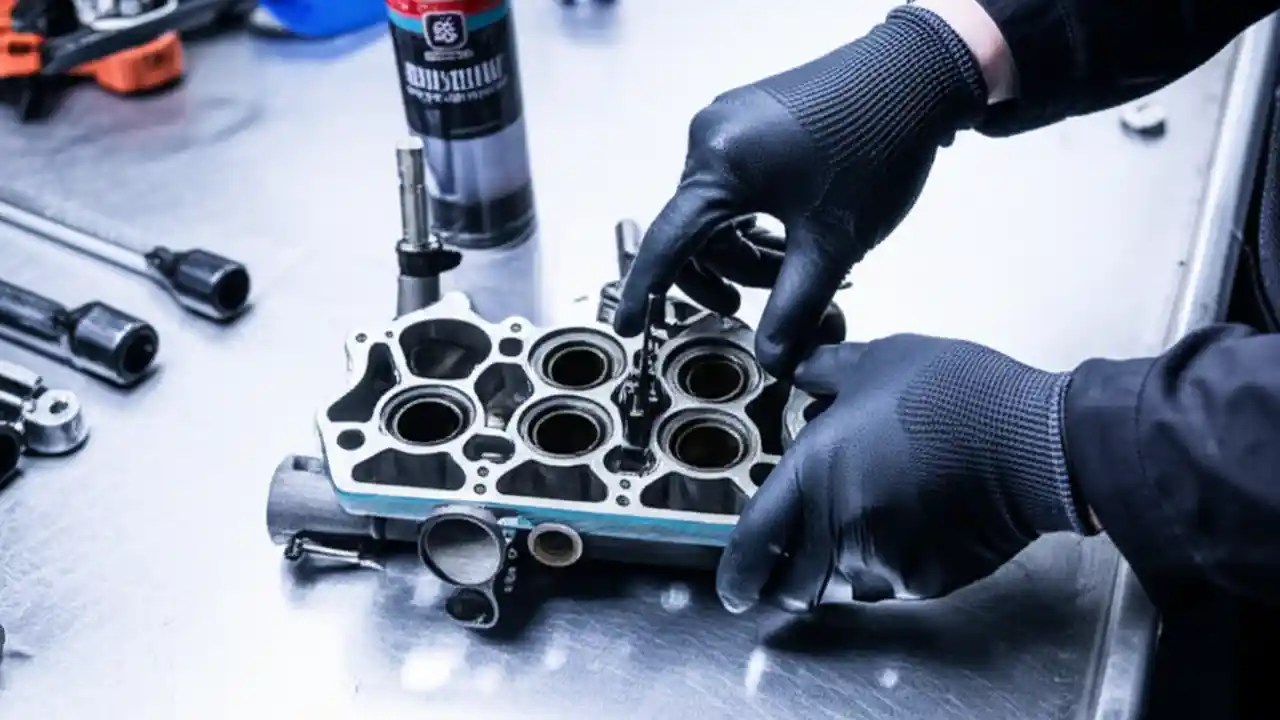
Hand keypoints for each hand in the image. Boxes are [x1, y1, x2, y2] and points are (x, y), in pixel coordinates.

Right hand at [614, 6, 987, 376]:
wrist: (918, 76)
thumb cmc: (876, 146)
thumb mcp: (833, 242)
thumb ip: (794, 307)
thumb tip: (772, 359)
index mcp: (719, 165)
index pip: (668, 242)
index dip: (645, 292)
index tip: (626, 326)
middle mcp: (709, 137)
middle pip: (698, 229)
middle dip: (735, 272)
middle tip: (777, 300)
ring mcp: (728, 122)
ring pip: (719, 209)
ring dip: (750, 246)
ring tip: (799, 263)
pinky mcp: (749, 117)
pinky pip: (734, 182)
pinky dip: (757, 216)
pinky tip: (794, 231)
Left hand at [716, 335, 1092, 613]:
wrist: (1034, 441)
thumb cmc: (955, 395)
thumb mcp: (879, 359)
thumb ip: (828, 372)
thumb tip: (801, 371)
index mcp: (815, 474)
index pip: (755, 541)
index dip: (736, 571)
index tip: (729, 586)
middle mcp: (840, 527)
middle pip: (792, 581)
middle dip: (784, 578)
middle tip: (789, 563)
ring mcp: (885, 561)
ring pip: (842, 583)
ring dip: (837, 567)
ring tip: (862, 528)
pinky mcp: (929, 579)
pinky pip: (892, 582)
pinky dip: (889, 563)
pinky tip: (911, 525)